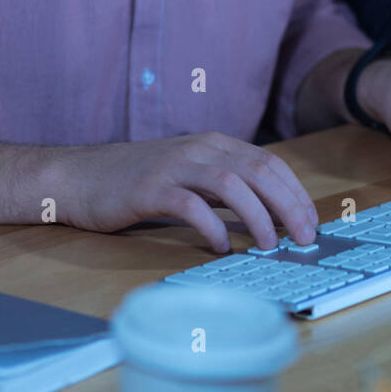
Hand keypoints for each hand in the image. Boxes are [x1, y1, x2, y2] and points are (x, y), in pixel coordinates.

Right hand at [54, 131, 319, 252]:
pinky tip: (221, 246)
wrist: (79, 177)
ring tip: (270, 245)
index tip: (312, 221)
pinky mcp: (150, 189)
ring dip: (258, 216)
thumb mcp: (188, 179)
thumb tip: (269, 220)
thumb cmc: (135, 183)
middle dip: (288, 205)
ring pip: (231, 183)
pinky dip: (212, 226)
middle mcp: (198, 149)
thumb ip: (224, 193)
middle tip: (305, 237)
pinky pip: (190, 204)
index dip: (295, 191)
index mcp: (212, 145)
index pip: (268, 162)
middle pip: (257, 170)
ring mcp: (174, 166)